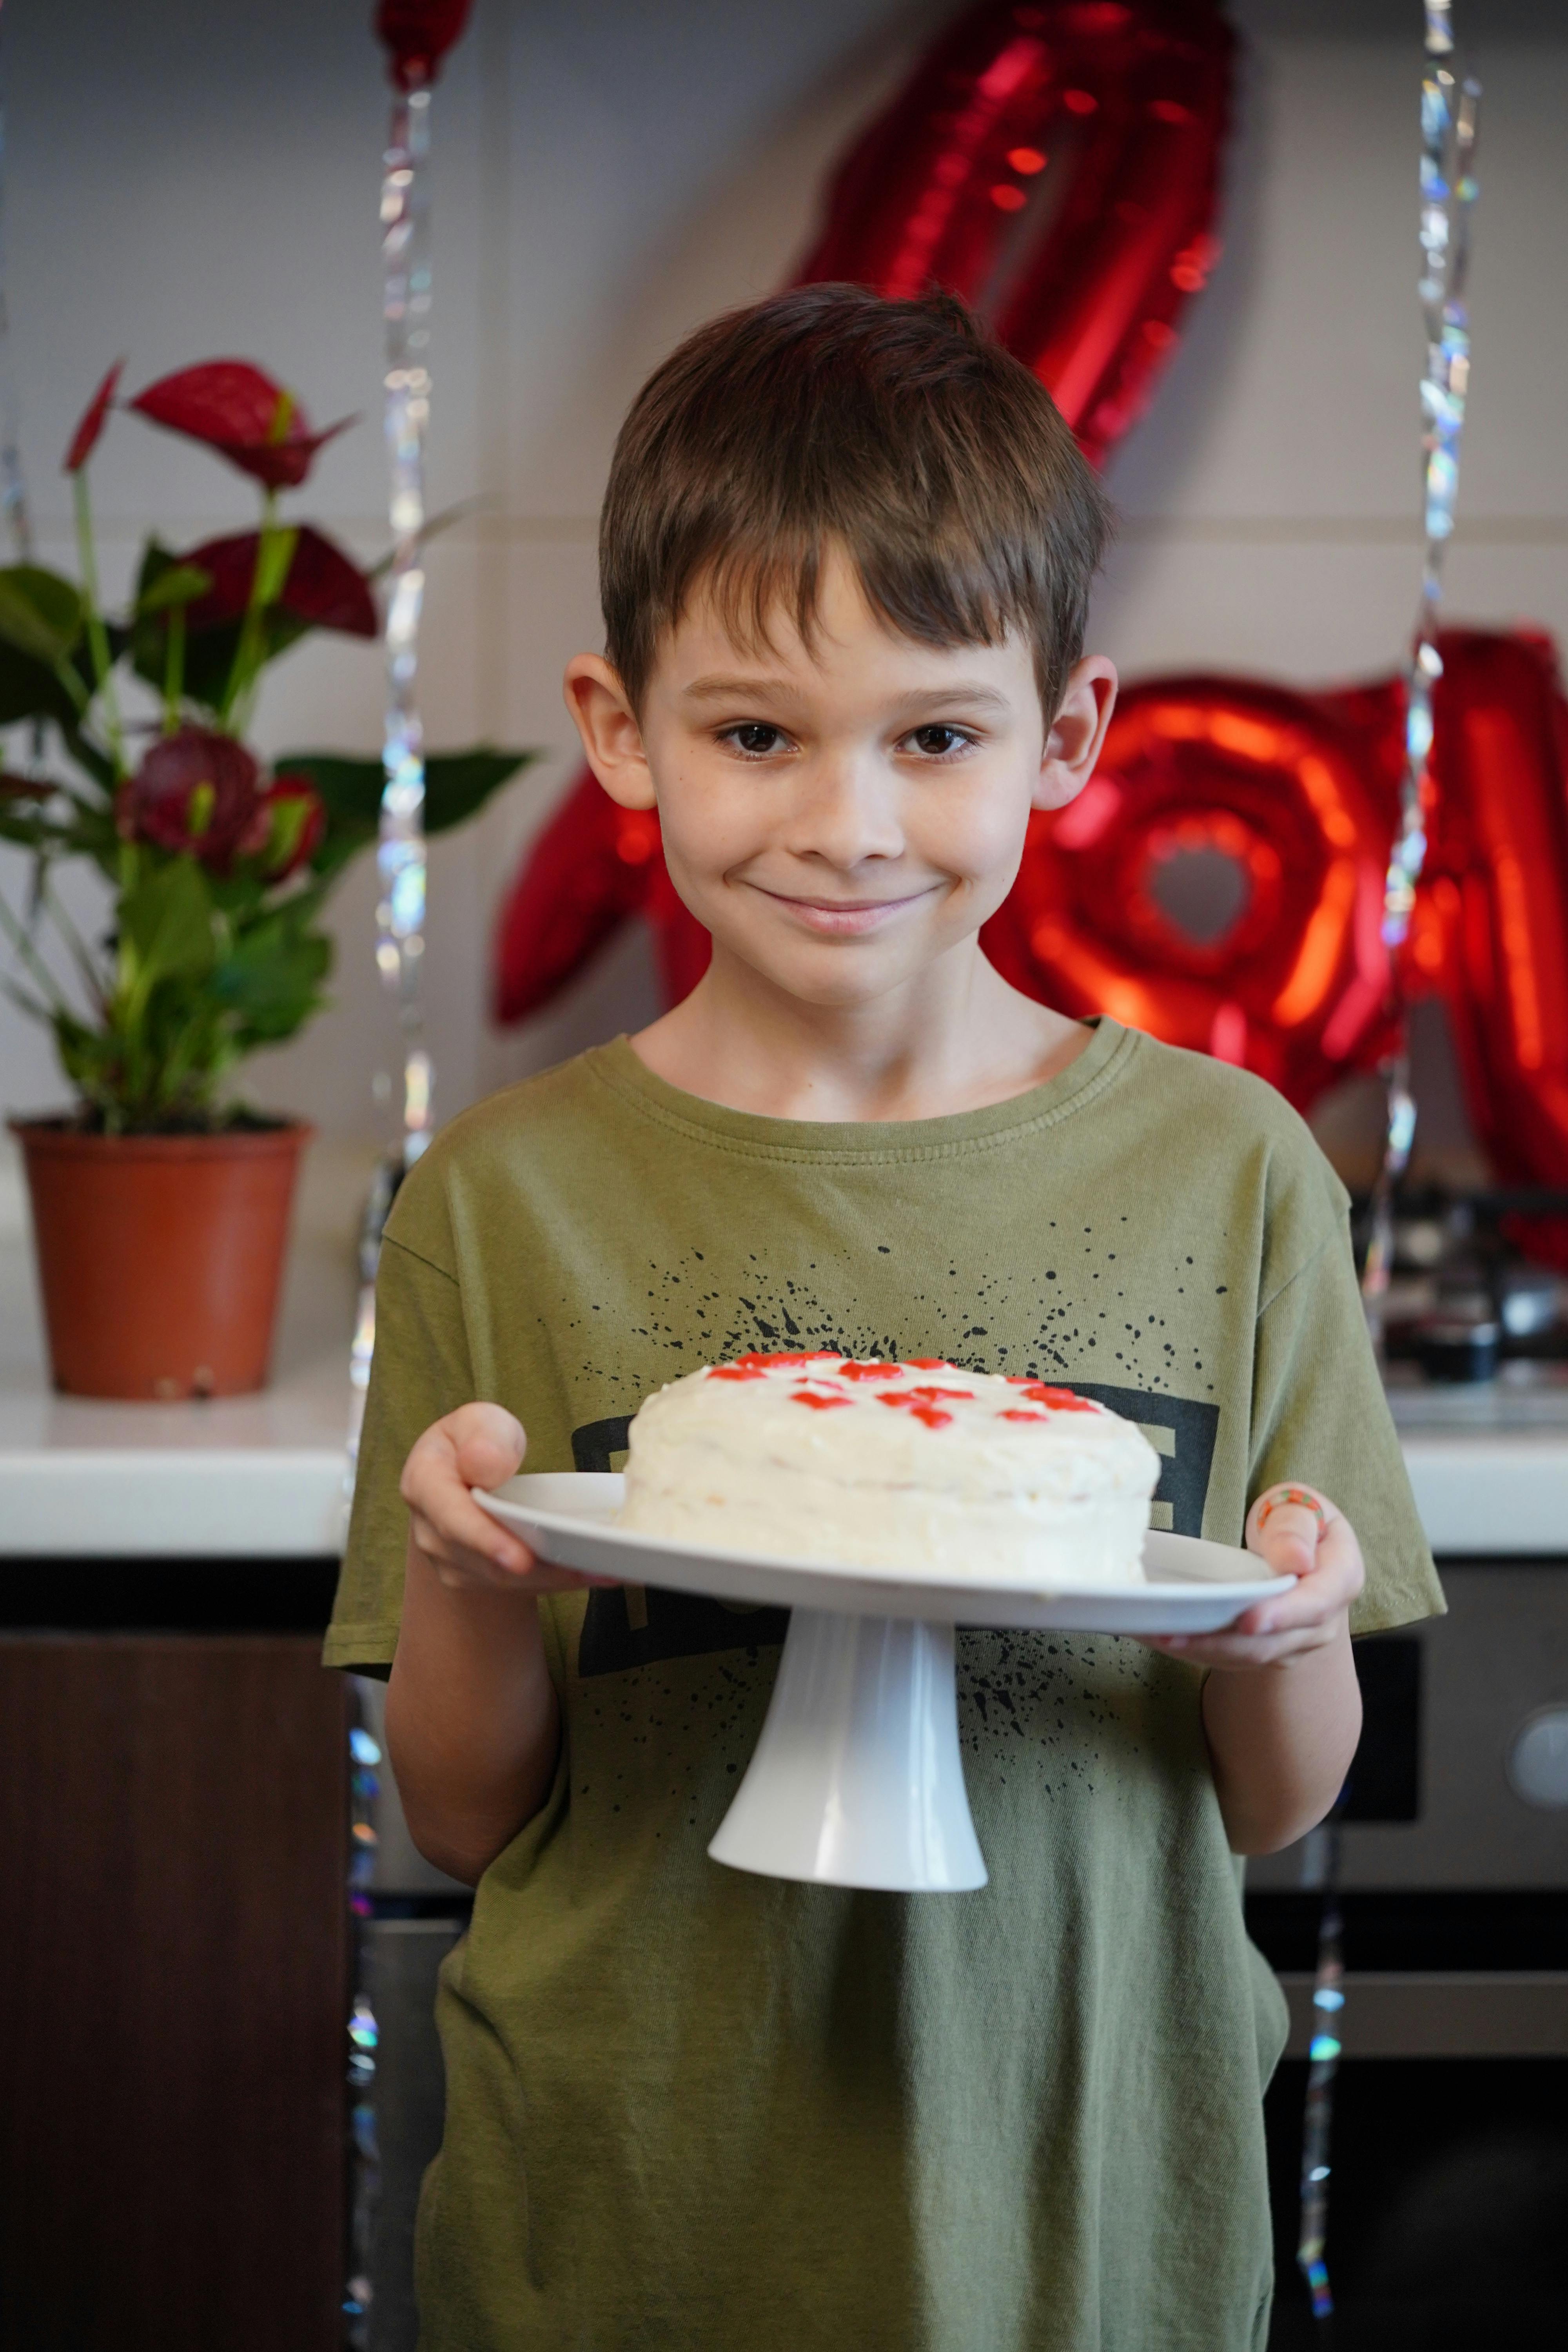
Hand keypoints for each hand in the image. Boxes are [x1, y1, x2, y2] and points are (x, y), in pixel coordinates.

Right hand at [400, 1401, 613, 1595]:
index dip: (485, 1540)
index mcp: (424, 1484)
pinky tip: (599, 1574)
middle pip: (484, 1560)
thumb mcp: (480, 1421)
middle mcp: (431, 1532)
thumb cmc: (479, 1442)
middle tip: (586, 1568)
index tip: (520, 1558)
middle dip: (536, 1569)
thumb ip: (483, 1436)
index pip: (451, 1518)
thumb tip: (484, 1466)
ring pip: (506, 1581)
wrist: (468, 1475)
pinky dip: (560, 1580)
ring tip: (605, 1570)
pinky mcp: (480, 1578)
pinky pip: (521, 1586)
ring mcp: (453, 1562)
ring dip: (556, 1578)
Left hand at [1142, 1484, 1363, 1672]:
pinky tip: (1165, 1638)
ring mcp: (1295, 1641)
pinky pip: (1234, 1657)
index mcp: (1340, 1578)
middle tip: (1176, 1635)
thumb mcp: (1301, 1507)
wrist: (1300, 1546)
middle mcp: (1323, 1621)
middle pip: (1275, 1641)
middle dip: (1223, 1641)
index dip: (1282, 1615)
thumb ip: (1296, 1528)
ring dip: (1202, 1650)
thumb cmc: (1298, 1520)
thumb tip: (1296, 1560)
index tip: (1248, 1620)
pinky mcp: (1268, 1649)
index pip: (1315, 1604)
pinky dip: (1199, 1650)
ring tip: (1159, 1637)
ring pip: (1249, 1655)